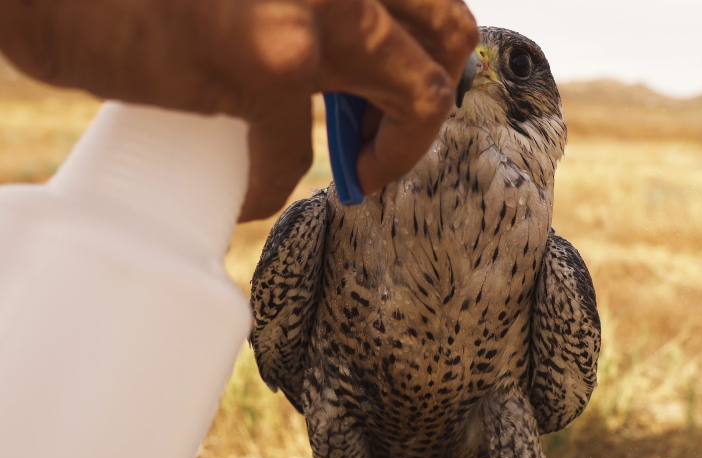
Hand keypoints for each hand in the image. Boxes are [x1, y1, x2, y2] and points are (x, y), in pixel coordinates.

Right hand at [0, 0, 478, 220]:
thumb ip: (314, 1)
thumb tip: (358, 64)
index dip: (425, 52)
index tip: (386, 94)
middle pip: (450, 38)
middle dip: (426, 105)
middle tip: (382, 140)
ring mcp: (311, 2)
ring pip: (419, 96)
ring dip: (393, 154)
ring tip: (355, 175)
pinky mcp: (262, 58)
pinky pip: (301, 152)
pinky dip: (275, 184)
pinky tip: (250, 194)